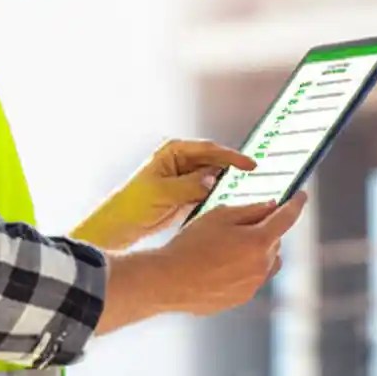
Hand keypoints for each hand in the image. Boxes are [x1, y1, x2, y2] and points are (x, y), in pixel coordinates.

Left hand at [71, 139, 256, 250]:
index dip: (232, 157)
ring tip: (249, 193)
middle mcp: (180, 160)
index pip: (209, 149)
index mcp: (173, 151)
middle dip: (234, 170)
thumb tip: (213, 180)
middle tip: (257, 181)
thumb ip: (189, 185)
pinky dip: (219, 196)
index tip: (250, 166)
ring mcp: (184, 176)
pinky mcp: (186, 193)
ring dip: (228, 184)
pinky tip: (232, 205)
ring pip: (214, 177)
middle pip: (215, 162)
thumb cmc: (133, 205)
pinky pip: (209, 191)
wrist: (119, 226)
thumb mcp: (163, 193)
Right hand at [155, 192, 306, 315]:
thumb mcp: (219, 215)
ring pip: (264, 262)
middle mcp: (262, 266)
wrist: (169, 281)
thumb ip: (250, 209)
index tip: (301, 196)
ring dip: (256, 251)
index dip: (296, 204)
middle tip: (243, 222)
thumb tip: (271, 207)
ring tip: (229, 246)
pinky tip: (219, 264)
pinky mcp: (241, 298)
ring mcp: (253, 286)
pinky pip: (251, 278)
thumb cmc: (191, 244)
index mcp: (259, 242)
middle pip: (274, 241)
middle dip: (265, 229)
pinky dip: (243, 268)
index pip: (287, 218)